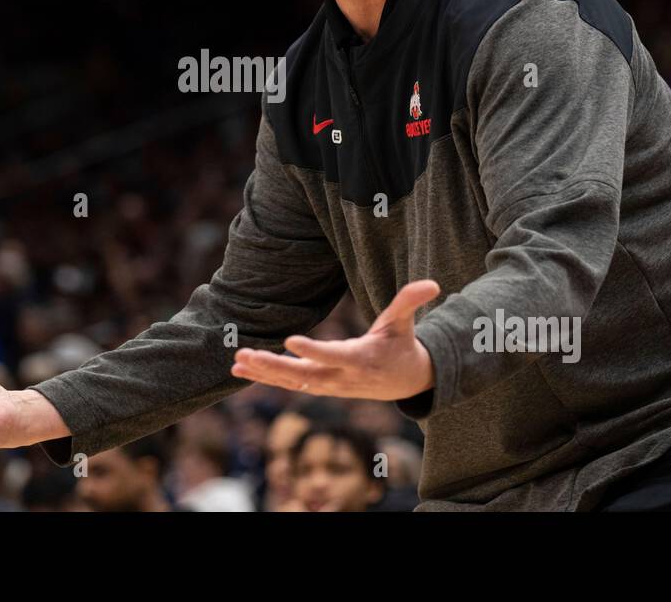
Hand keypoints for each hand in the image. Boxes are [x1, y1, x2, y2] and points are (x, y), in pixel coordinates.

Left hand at [231, 279, 440, 400]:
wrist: (405, 382)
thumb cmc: (401, 346)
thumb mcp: (404, 323)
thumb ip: (410, 301)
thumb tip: (433, 284)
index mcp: (361, 360)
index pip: (334, 357)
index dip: (314, 351)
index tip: (290, 341)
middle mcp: (341, 377)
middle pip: (304, 375)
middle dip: (274, 367)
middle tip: (246, 355)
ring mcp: (329, 385)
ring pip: (292, 382)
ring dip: (264, 373)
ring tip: (237, 362)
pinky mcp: (320, 386)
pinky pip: (289, 384)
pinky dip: (265, 378)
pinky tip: (240, 370)